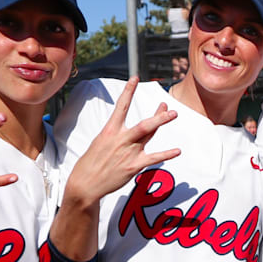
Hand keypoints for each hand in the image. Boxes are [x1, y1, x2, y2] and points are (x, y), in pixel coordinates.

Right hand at [64, 78, 180, 207]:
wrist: (85, 183)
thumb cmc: (92, 163)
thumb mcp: (100, 143)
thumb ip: (118, 136)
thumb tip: (132, 132)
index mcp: (110, 131)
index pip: (121, 106)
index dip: (128, 91)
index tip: (135, 78)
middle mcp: (121, 139)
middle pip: (143, 124)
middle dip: (157, 114)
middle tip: (168, 106)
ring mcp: (128, 152)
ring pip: (148, 134)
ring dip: (161, 122)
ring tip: (173, 114)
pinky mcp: (133, 166)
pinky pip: (154, 158)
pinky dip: (167, 154)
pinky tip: (177, 151)